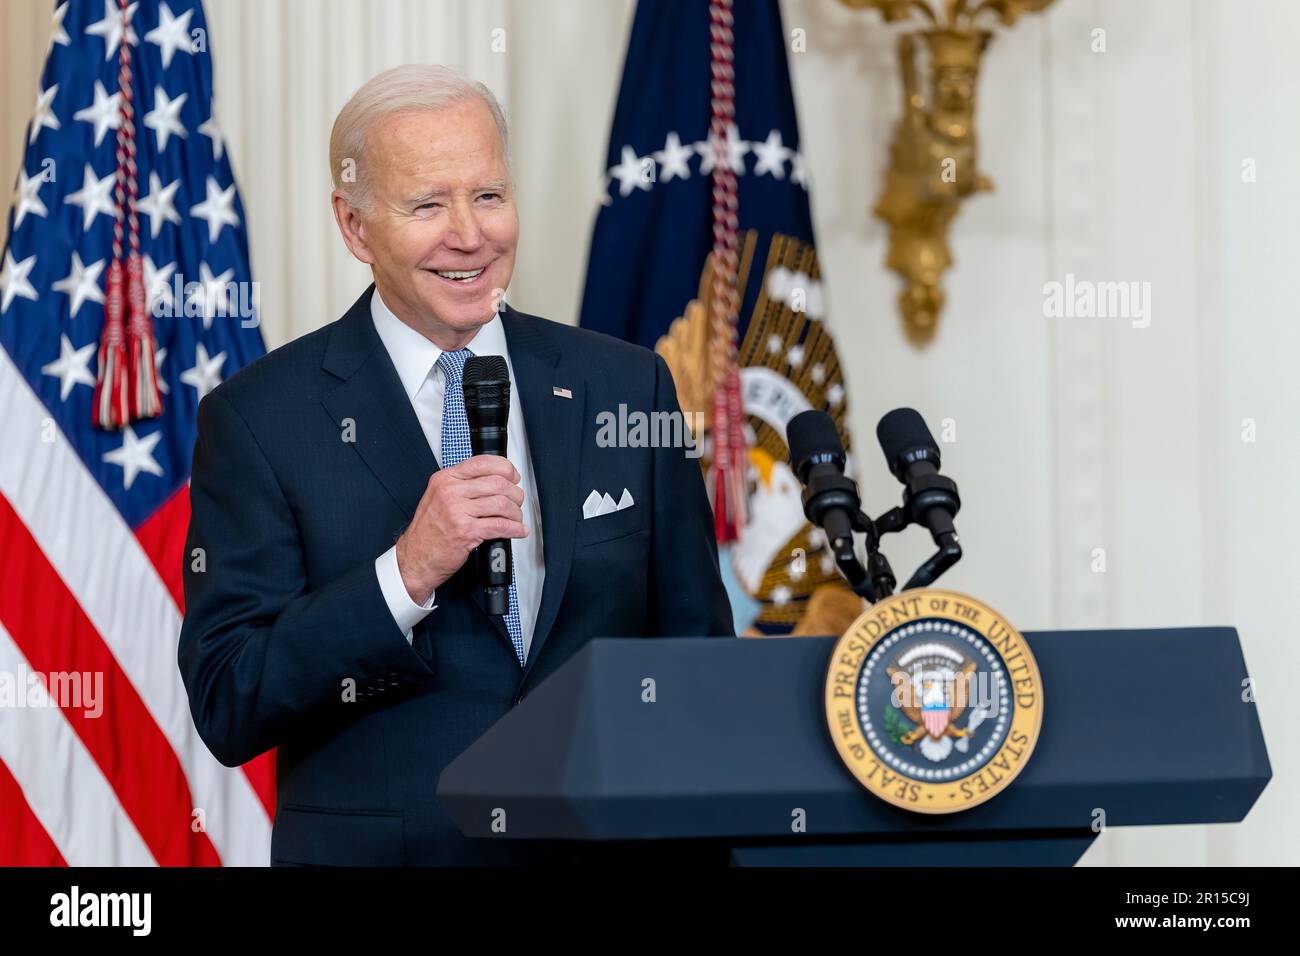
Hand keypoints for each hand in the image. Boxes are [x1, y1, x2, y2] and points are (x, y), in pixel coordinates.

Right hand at [395, 455, 527, 603]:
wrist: (414, 558)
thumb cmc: (428, 531)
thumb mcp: (438, 497)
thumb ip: (462, 485)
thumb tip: (493, 479)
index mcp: (445, 479)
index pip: (482, 463)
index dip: (505, 468)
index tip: (513, 476)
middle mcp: (450, 492)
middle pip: (497, 483)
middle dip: (515, 493)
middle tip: (517, 502)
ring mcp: (457, 511)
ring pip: (502, 504)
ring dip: (516, 512)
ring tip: (516, 518)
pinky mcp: (466, 532)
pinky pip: (500, 525)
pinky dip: (515, 528)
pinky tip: (518, 530)